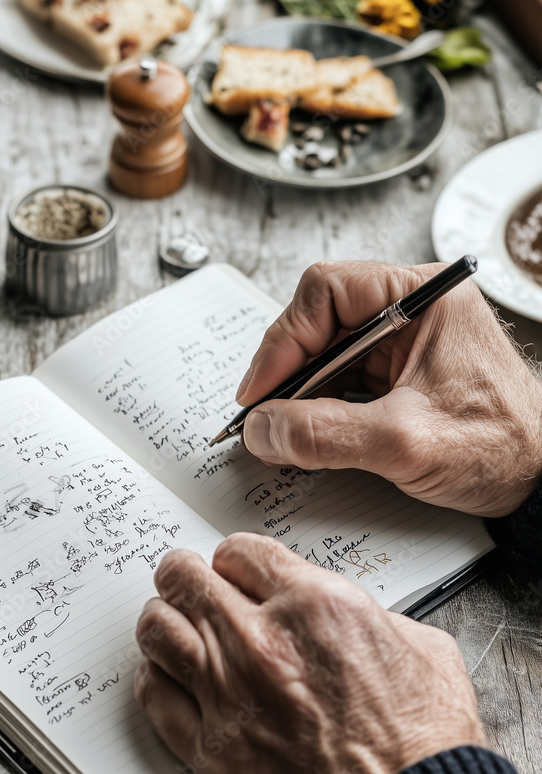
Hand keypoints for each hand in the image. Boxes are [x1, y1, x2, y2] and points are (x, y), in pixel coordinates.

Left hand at [135, 534, 484, 773]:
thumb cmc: (426, 750)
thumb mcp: (426, 652)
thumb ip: (373, 618)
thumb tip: (348, 616)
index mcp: (316, 607)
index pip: (240, 552)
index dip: (233, 561)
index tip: (233, 574)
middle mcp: (262, 641)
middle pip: (184, 579)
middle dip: (184, 578)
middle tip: (188, 589)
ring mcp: (228, 694)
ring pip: (157, 629)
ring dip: (163, 623)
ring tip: (173, 630)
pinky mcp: (210, 750)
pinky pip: (154, 695)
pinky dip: (155, 680)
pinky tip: (169, 680)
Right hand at [236, 261, 541, 517]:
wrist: (540, 480)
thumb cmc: (501, 449)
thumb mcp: (405, 443)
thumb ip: (325, 434)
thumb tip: (262, 429)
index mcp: (424, 298)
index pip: (327, 293)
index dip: (283, 341)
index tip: (260, 392)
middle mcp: (411, 310)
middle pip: (318, 321)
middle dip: (286, 369)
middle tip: (262, 414)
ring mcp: (402, 342)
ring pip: (323, 351)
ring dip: (298, 391)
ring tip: (281, 428)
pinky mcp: (396, 373)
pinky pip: (339, 377)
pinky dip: (315, 405)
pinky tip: (307, 430)